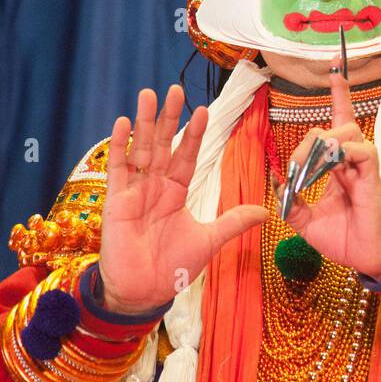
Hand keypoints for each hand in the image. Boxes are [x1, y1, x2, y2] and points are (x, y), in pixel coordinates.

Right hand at [99, 85, 267, 314]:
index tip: (204, 109)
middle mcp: (155, 187)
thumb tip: (265, 211)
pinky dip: (119, 146)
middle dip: (168, 117)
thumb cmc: (173, 267)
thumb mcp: (209, 240)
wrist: (145, 292)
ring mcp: (135, 192)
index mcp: (176, 192)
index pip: (188, 155)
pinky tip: (123, 123)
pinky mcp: (115, 201)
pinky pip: (118, 169)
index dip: (195, 134)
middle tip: (174, 88)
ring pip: (141, 149)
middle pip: (163, 144)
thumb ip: (233, 222)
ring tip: (148, 94)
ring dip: (144, 122)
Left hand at [284, 70, 380, 279]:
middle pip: (334, 126)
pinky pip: (361, 150)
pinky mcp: (374, 175)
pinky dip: (342, 154)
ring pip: (346, 132)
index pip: (337, 121)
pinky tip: (331, 168)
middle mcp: (352, 160)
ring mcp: (364, 166)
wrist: (368, 259)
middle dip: (308, 143)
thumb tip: (277, 182)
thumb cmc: (343, 237)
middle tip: (296, 172)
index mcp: (338, 165)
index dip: (339, 93)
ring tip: (310, 172)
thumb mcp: (305, 221)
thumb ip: (291, 200)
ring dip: (322, 146)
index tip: (336, 64)